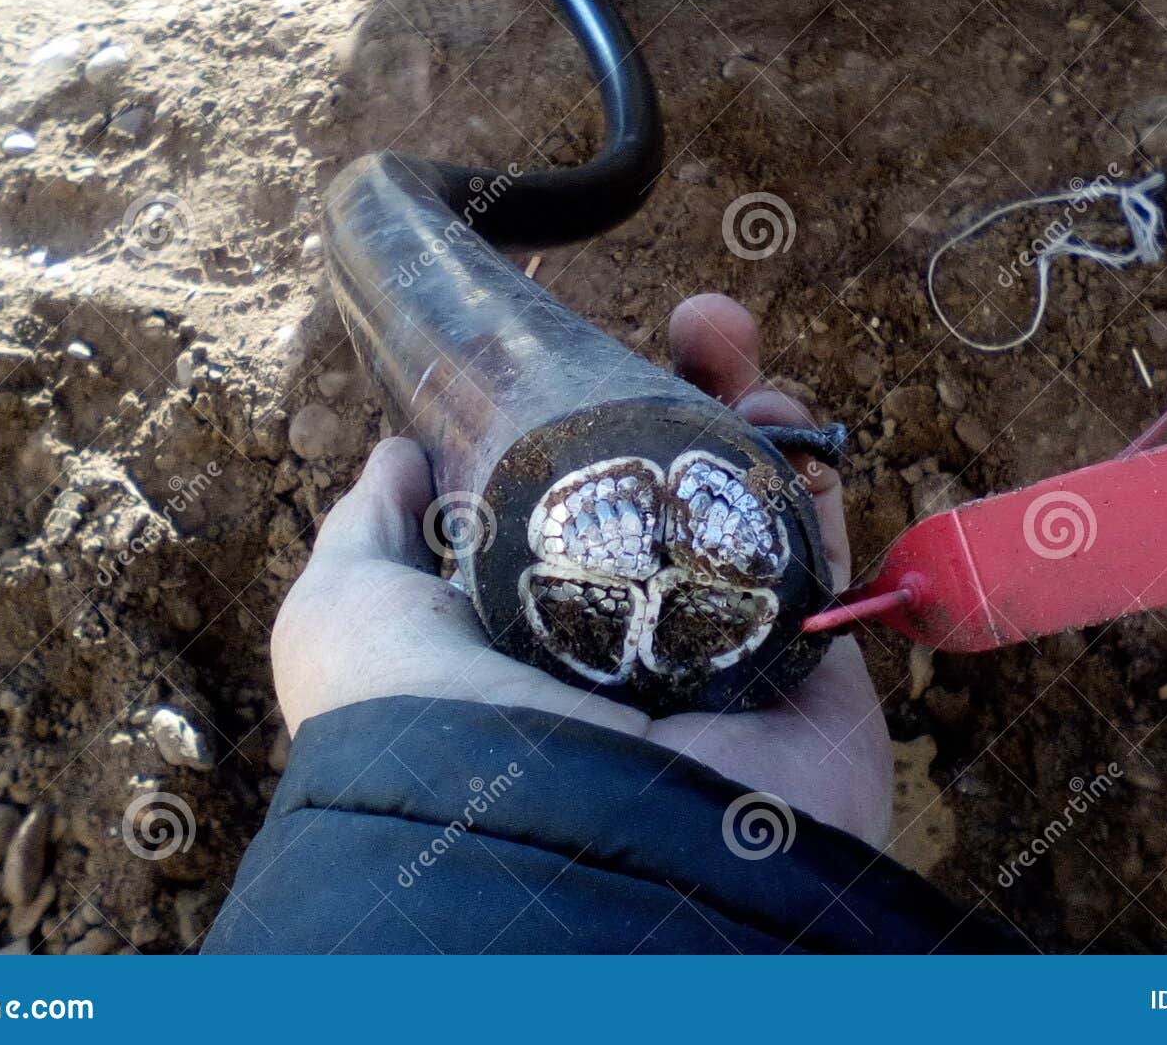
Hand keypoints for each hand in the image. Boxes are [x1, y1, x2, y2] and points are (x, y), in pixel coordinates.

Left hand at [272, 294, 892, 846]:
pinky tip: (788, 425)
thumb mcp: (346, 617)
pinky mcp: (805, 669)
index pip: (577, 488)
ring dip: (756, 408)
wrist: (558, 843)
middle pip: (674, 480)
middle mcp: (629, 627)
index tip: (598, 338)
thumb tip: (395, 454)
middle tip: (704, 322)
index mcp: (535, 613)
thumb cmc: (423, 726)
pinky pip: (820, 556)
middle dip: (690, 385)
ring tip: (737, 346)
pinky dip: (811, 479)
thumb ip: (370, 532)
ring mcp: (720, 647)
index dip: (590, 406)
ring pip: (750, 503)